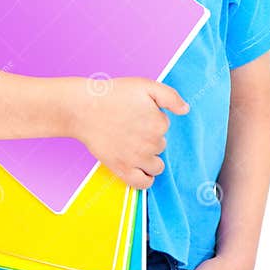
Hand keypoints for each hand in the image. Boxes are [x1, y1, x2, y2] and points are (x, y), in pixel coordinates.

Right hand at [68, 76, 189, 190]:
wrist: (83, 108)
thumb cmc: (113, 94)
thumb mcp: (145, 85)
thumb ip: (170, 96)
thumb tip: (186, 110)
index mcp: (159, 123)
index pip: (164, 125)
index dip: (151, 118)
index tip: (137, 113)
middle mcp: (151, 144)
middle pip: (160, 145)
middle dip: (149, 137)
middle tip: (130, 126)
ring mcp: (137, 159)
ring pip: (156, 165)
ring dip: (149, 157)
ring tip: (132, 145)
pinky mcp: (123, 170)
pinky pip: (143, 183)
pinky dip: (145, 178)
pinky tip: (139, 168)